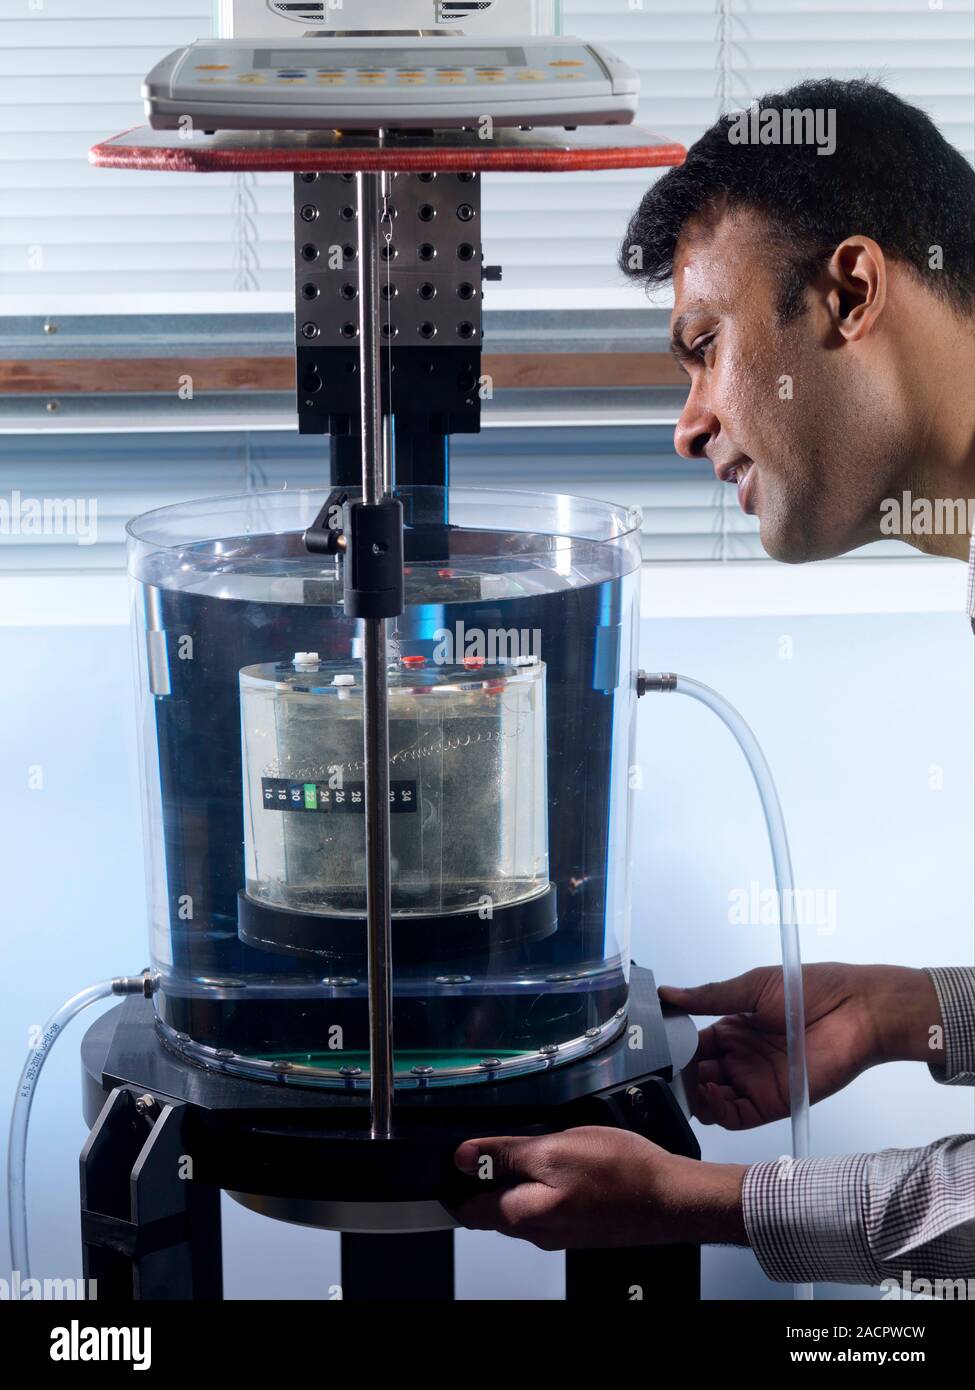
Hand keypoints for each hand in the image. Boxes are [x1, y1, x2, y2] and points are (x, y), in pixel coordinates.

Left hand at [451, 1126, 746, 1250]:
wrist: (672, 1197)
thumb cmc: (622, 1175)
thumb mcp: (554, 1149)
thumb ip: (506, 1154)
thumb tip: (464, 1156)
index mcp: (523, 1215)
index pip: (468, 1210)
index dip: (457, 1182)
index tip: (456, 1159)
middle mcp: (537, 1231)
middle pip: (494, 1205)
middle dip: (491, 1175)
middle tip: (502, 1140)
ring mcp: (560, 1230)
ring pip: (523, 1201)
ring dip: (522, 1175)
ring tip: (539, 1143)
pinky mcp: (580, 1222)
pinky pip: (549, 1201)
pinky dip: (547, 1181)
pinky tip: (565, 1159)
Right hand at [660, 962, 941, 1128]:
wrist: (856, 1010)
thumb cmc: (809, 989)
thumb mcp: (751, 987)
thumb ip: (708, 997)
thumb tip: (668, 994)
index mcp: (734, 1029)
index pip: (694, 1047)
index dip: (676, 1051)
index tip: (659, 1051)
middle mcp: (742, 1058)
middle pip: (700, 1077)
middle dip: (682, 1079)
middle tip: (669, 1075)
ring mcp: (756, 1082)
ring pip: (714, 1101)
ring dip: (698, 1097)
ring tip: (695, 1085)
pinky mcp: (773, 1102)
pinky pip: (737, 1116)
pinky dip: (719, 1111)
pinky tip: (714, 1094)